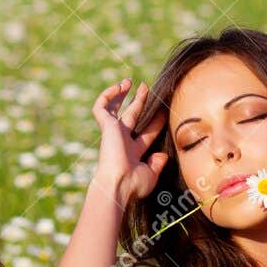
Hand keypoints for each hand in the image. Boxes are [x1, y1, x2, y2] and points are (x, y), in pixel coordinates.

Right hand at [91, 79, 168, 205]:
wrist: (118, 184)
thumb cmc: (134, 184)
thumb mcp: (151, 175)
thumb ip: (157, 164)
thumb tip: (163, 155)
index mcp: (133, 152)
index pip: (146, 133)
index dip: (156, 121)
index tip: (165, 111)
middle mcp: (122, 141)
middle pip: (132, 116)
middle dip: (139, 102)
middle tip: (146, 87)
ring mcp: (113, 133)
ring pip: (115, 109)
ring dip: (121, 94)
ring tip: (129, 81)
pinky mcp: (106, 127)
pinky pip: (101, 107)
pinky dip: (107, 96)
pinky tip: (118, 86)